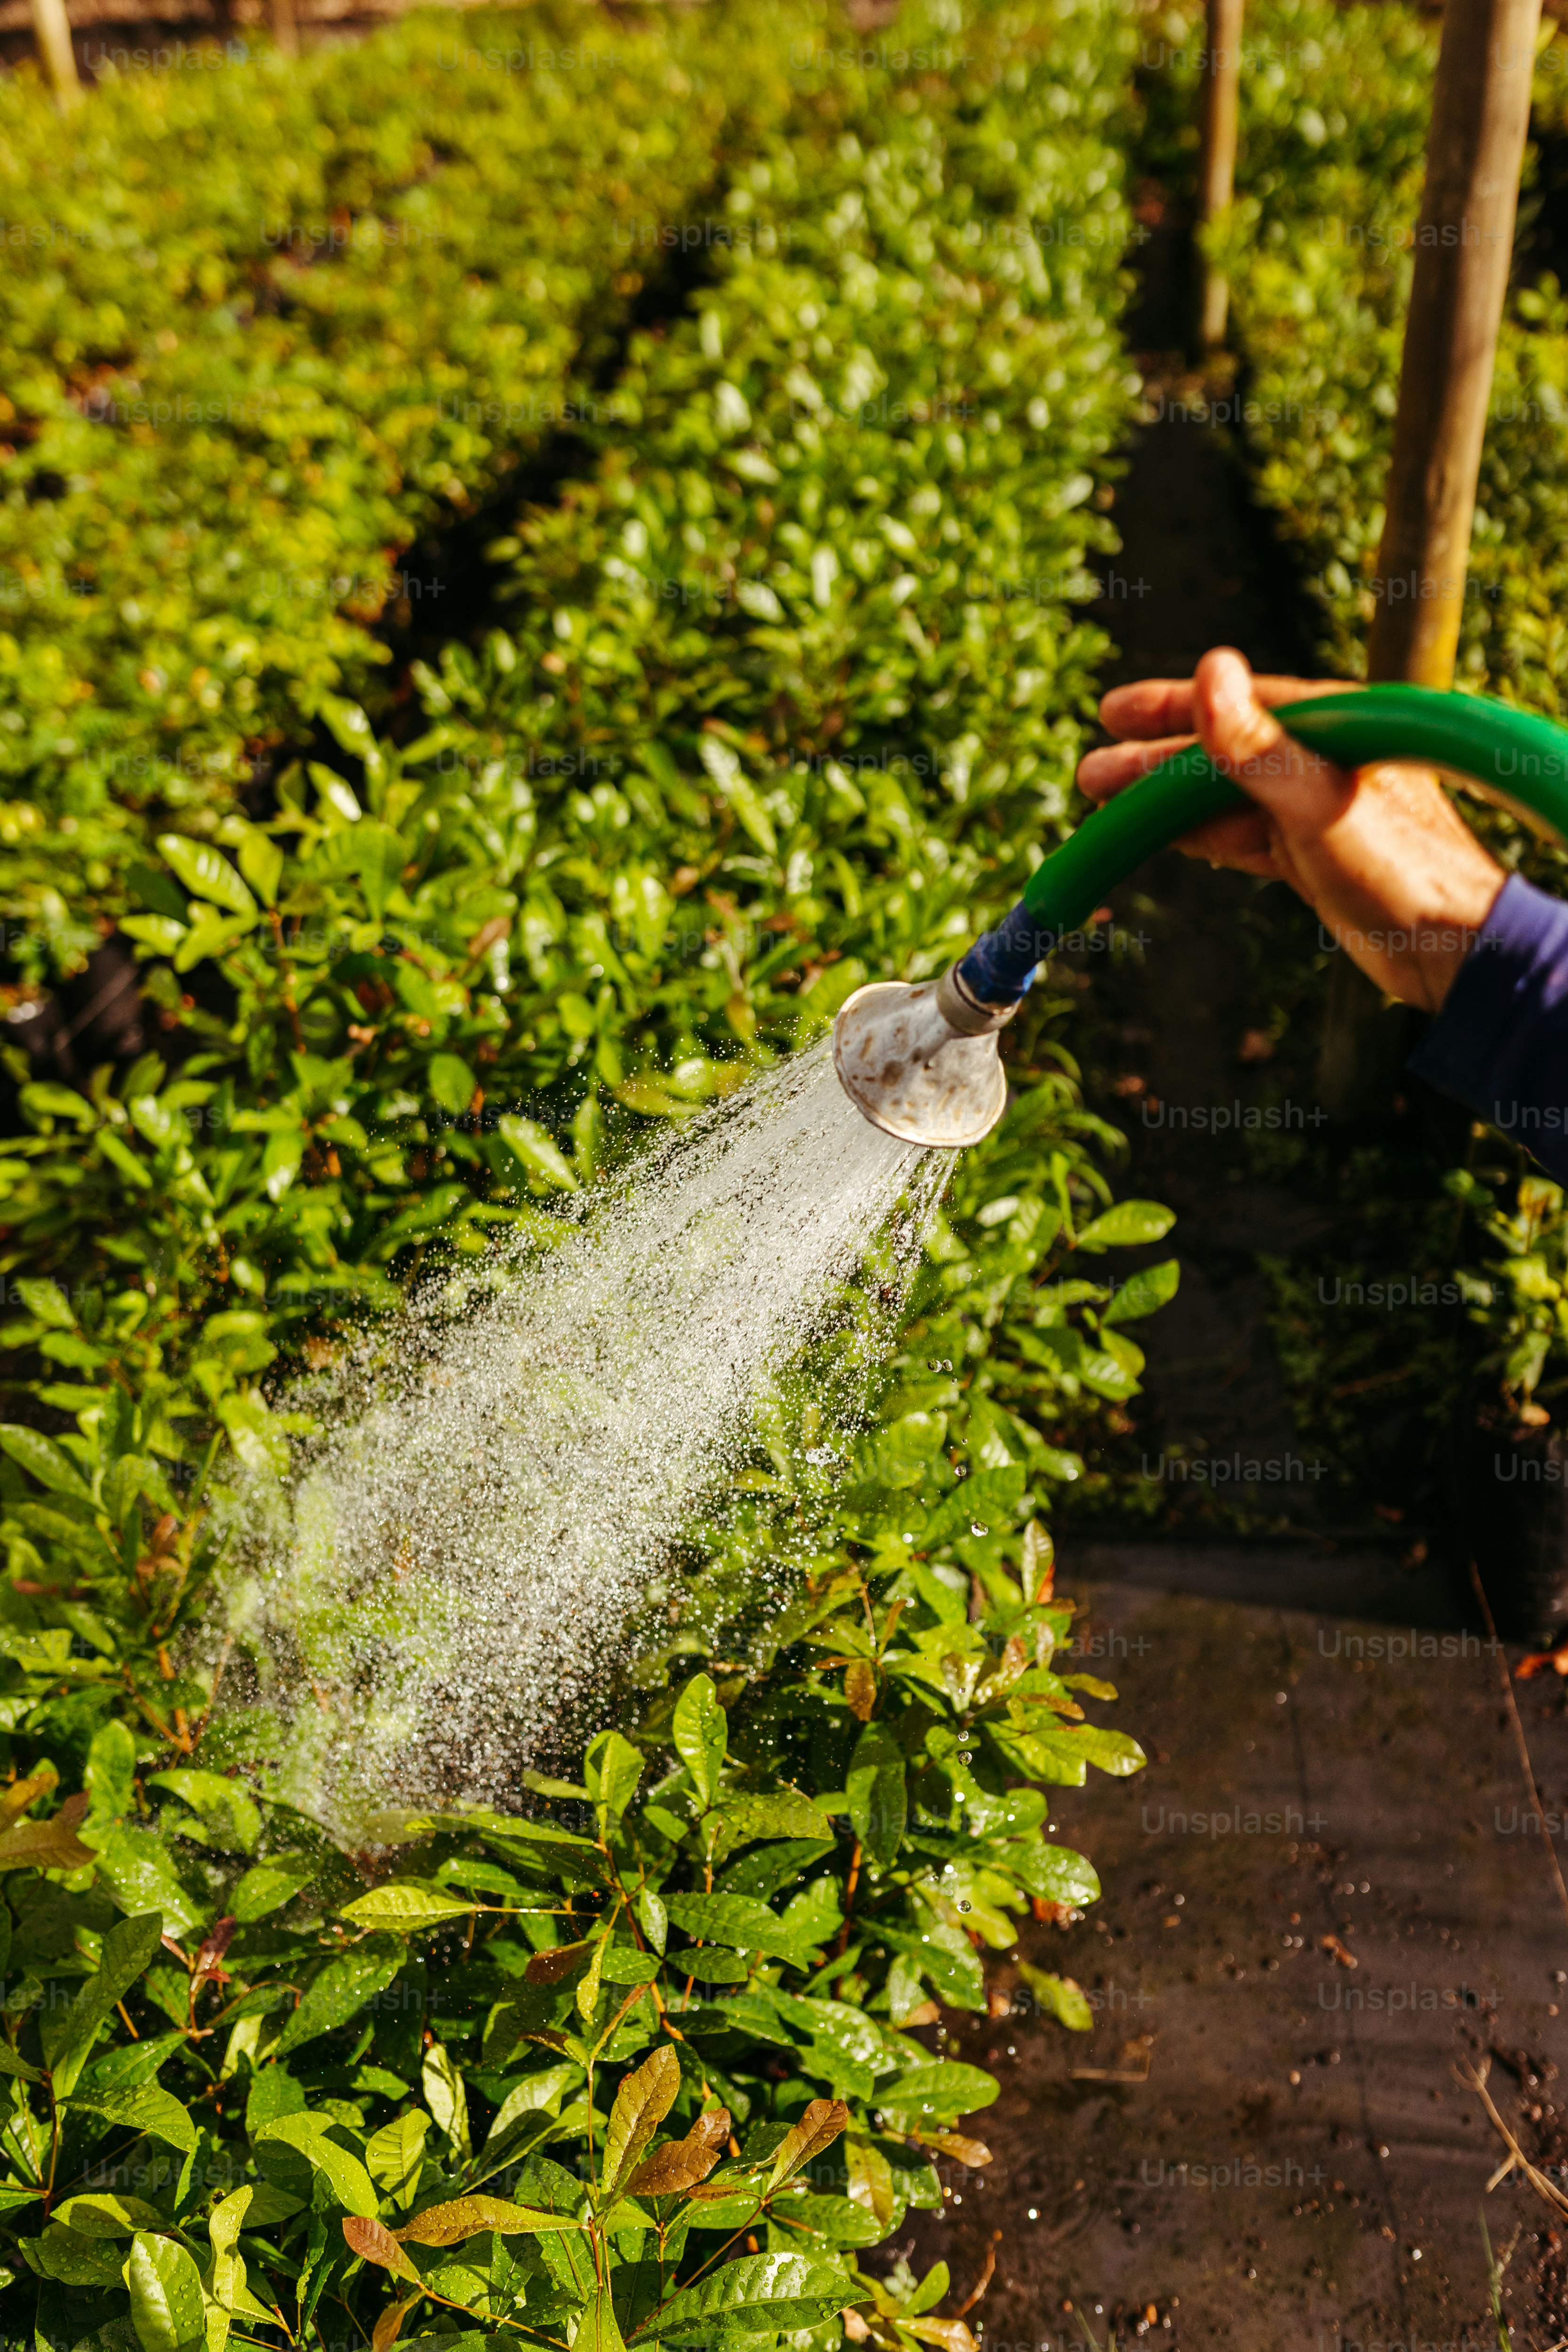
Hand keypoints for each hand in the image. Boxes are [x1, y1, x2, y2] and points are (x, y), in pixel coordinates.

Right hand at [1075, 646, 1506, 1013]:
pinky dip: (1205, 836)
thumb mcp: (1317, 803)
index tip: (1113, 712)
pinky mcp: (1317, 860)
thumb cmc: (1401, 872)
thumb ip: (1259, 745)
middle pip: (1223, 753)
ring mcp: (1319, 813)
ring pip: (1227, 798)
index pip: (1238, 704)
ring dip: (1169, 802)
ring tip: (1109, 805)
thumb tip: (1210, 669)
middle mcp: (1326, 763)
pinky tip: (1171, 837)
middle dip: (1153, 763)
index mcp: (1336, 730)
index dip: (1172, 705)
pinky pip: (1245, 838)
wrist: (1452, 952)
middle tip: (1091, 775)